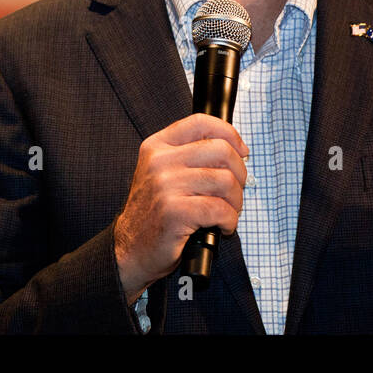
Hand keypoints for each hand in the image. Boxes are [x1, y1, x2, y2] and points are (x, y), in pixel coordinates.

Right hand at [113, 112, 248, 305]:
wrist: (130, 250)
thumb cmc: (155, 213)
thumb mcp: (163, 173)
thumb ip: (190, 155)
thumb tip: (234, 148)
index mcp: (157, 147)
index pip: (200, 122)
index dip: (229, 133)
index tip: (241, 150)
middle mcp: (159, 162)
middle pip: (221, 150)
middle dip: (239, 172)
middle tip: (236, 190)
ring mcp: (165, 186)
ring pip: (225, 181)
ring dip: (236, 201)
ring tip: (229, 212)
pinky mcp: (174, 212)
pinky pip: (220, 209)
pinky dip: (230, 220)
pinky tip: (222, 226)